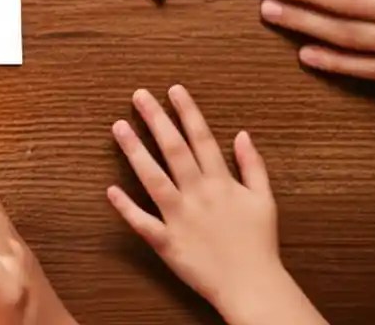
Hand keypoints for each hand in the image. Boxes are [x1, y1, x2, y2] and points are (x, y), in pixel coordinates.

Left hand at [108, 87, 323, 324]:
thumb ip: (253, 165)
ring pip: (154, 179)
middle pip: (174, 150)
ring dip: (135, 152)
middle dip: (156, 120)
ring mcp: (181, 218)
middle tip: (138, 95)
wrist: (253, 286)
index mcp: (221, 182)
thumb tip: (243, 134)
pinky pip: (143, 223)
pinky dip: (126, 208)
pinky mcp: (167, 242)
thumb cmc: (259, 243)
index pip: (202, 138)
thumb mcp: (264, 199)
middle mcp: (199, 195)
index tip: (173, 89)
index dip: (187, 111)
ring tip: (118, 127)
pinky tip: (110, 189)